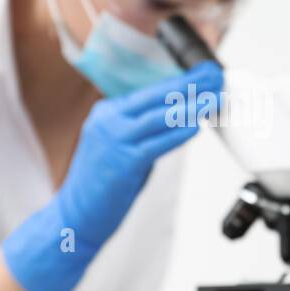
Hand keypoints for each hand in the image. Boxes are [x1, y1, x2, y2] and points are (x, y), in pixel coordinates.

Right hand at [3, 61, 223, 290]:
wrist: (76, 214)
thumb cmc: (101, 184)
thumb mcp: (120, 145)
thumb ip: (144, 132)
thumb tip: (180, 120)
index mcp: (107, 112)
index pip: (150, 92)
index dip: (180, 82)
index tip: (202, 76)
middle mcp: (108, 120)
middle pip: (157, 97)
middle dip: (189, 85)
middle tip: (213, 77)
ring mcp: (114, 139)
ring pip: (159, 116)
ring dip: (190, 106)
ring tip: (213, 98)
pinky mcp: (123, 161)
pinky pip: (157, 143)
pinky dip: (178, 133)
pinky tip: (196, 125)